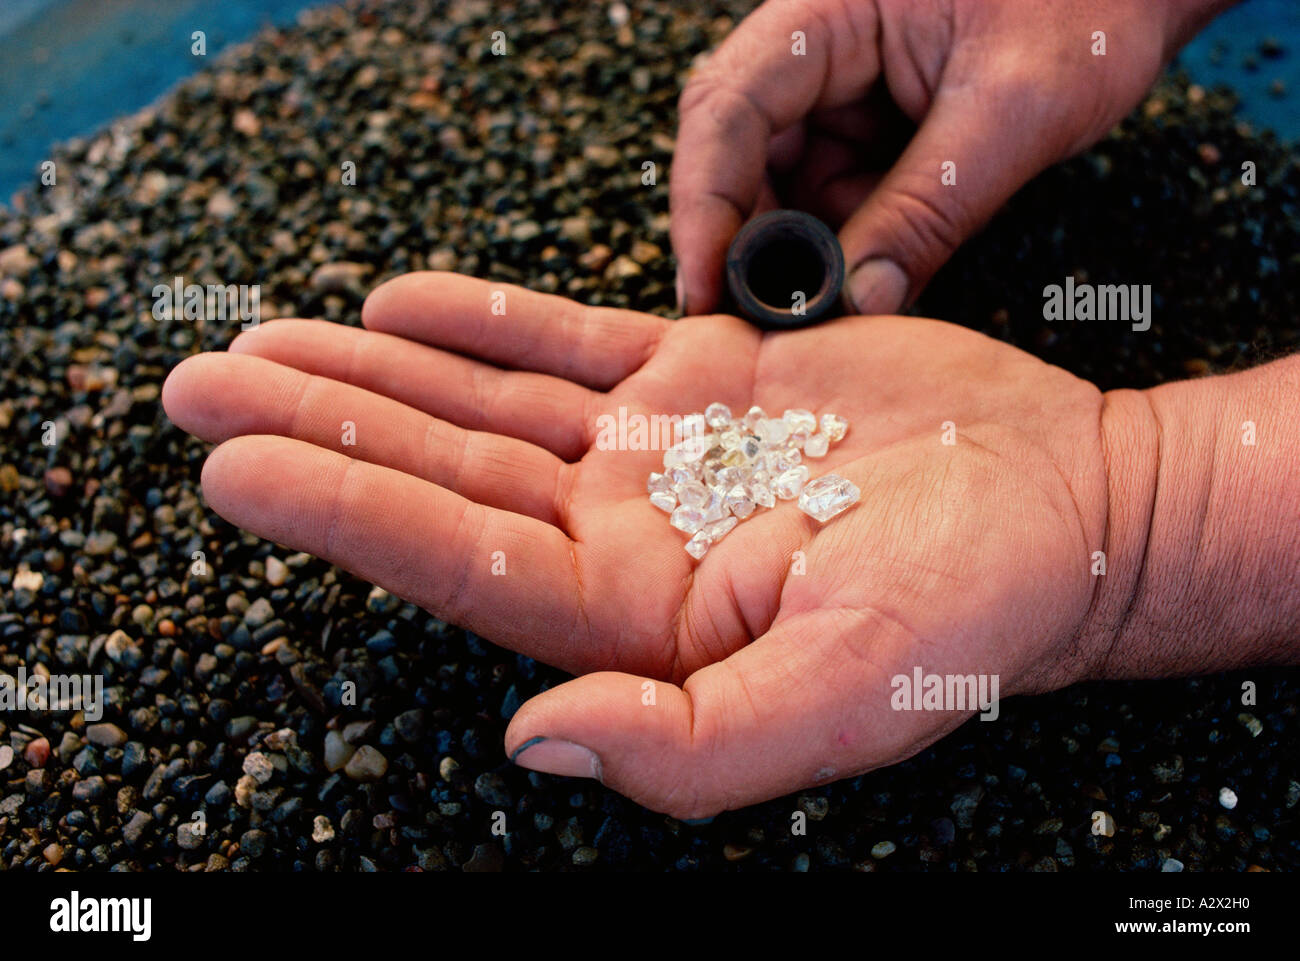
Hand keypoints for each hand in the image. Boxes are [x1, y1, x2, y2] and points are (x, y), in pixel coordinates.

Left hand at [163, 272, 1126, 816]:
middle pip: (441, 476)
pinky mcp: (703, 384)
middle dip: (318, 427)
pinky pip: (570, 347)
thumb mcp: (842, 698)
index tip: (234, 464)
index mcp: (639, 619)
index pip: (458, 559)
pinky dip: (486, 325)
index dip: (341, 509)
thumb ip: (687, 747)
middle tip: (198, 387)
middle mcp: (627, 536)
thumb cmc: (971, 612)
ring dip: (373, 373)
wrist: (1062, 510)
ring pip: (484, 409)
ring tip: (265, 341)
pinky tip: (402, 307)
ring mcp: (658, 455)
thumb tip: (536, 742)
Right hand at [671, 0, 1224, 315]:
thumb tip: (860, 304)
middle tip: (758, 328)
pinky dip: (838, 254)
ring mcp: (836, 100)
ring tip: (816, 317)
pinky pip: (828, 205)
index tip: (705, 288)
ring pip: (778, 192)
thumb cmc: (1087, 8)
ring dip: (793, 259)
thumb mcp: (1012, 112)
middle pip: (734, 156)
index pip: (728, 107)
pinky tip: (854, 290)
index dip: (704, 202)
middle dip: (743, 244)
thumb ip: (931, 208)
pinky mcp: (864, 139)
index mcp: (826, 14)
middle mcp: (813, 56)